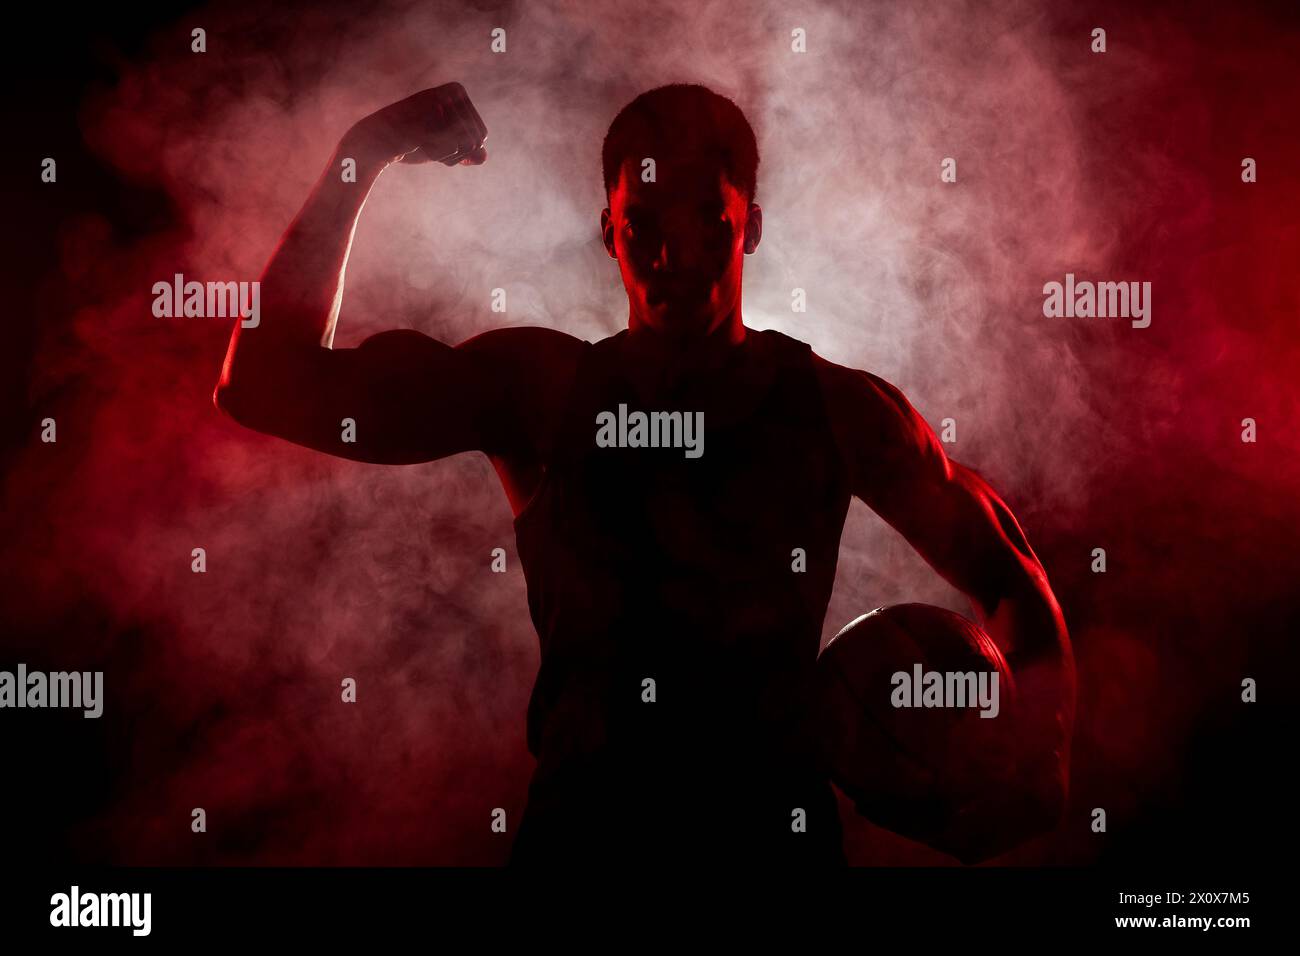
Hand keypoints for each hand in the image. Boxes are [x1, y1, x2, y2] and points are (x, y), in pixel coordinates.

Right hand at [347, 82, 487, 167]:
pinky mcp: (434, 115)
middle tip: (431, 145)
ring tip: (424, 142)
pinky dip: (438, 154)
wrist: (377, 141)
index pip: (482, 135)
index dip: (464, 150)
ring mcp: (444, 101)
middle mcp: (453, 91)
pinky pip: (454, 148)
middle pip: (478, 140)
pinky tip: (419, 142)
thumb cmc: (410, 141)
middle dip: (457, 154)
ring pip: (469, 144)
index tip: (440, 142)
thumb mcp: (443, 146)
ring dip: (447, 155)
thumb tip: (484, 157)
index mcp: (457, 91)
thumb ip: (465, 152)